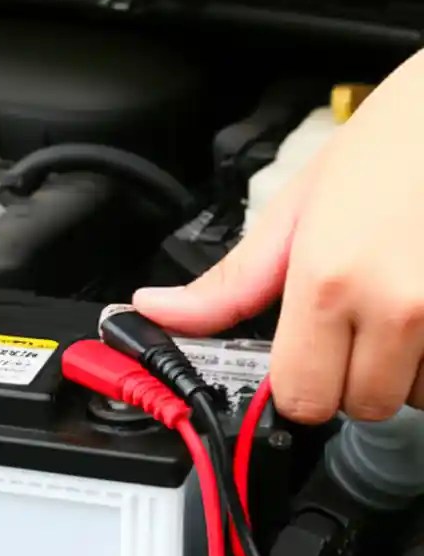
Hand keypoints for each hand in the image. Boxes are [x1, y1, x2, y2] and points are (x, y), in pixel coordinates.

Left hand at [134, 51, 423, 423]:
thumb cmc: (386, 149)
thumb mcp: (295, 209)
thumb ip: (231, 281)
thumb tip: (157, 312)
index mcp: (328, 283)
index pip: (302, 399)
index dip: (296, 385)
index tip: (300, 360)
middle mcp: (396, 308)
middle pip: (362, 406)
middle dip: (351, 379)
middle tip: (352, 326)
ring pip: (417, 396)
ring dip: (403, 368)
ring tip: (399, 305)